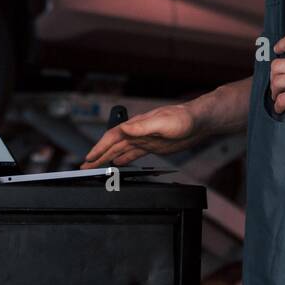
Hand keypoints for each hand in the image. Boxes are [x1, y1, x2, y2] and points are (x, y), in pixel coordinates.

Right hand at [81, 104, 200, 167]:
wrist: (199, 121)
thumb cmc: (184, 118)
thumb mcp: (163, 122)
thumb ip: (143, 126)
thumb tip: (124, 128)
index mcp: (136, 125)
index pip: (112, 137)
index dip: (99, 148)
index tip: (89, 158)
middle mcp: (138, 132)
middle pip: (113, 145)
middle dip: (98, 156)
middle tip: (85, 167)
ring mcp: (145, 139)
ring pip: (121, 150)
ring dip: (108, 158)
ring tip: (97, 167)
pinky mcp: (153, 145)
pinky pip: (133, 154)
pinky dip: (123, 159)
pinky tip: (118, 163)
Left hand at [269, 34, 284, 112]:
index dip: (281, 45)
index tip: (278, 49)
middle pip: (276, 65)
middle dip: (273, 74)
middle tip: (276, 80)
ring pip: (276, 82)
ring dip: (273, 89)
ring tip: (275, 95)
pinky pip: (282, 100)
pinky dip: (278, 105)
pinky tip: (279, 109)